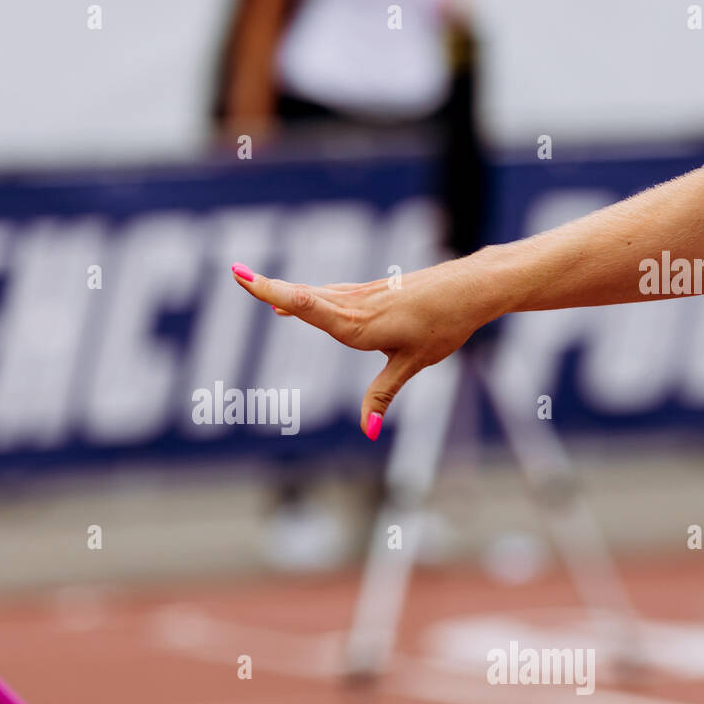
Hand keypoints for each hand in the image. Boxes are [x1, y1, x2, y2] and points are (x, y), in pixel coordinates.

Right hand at [230, 256, 507, 436]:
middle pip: (302, 295)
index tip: (244, 275)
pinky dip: (304, 295)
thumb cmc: (443, 325)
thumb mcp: (411, 364)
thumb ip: (381, 395)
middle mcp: (353, 306)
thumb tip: (366, 431)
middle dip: (266, 286)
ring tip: (250, 283)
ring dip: (281, 290)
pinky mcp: (369, 292)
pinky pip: (327, 293)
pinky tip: (290, 300)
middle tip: (233, 273)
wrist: (470, 289)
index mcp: (358, 325)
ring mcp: (360, 295)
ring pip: (313, 293)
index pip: (306, 305)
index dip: (273, 292)